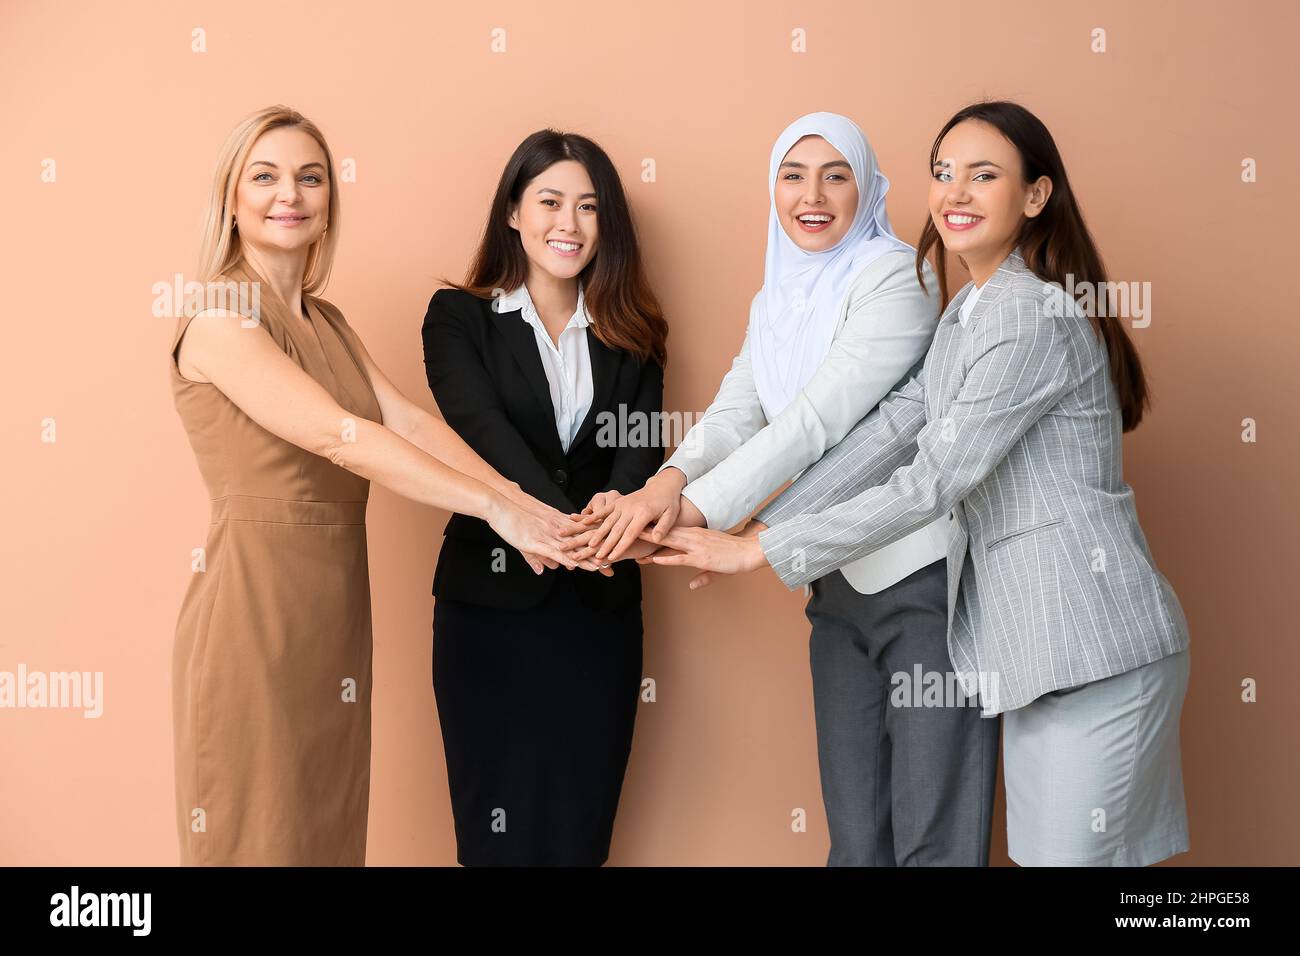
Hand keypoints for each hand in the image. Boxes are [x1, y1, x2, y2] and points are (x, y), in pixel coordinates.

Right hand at [486, 494, 597, 574]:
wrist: (499, 502)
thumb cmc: (512, 515)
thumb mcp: (529, 538)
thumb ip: (538, 556)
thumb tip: (549, 569)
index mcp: (557, 522)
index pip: (580, 535)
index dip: (594, 544)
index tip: (608, 552)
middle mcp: (556, 527)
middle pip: (580, 542)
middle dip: (596, 553)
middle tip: (612, 563)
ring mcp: (546, 534)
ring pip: (571, 548)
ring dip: (587, 558)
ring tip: (602, 566)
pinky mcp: (535, 541)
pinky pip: (554, 550)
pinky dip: (566, 558)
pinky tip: (576, 565)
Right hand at [572, 469, 685, 562]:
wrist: (662, 485)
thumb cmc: (668, 503)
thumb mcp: (671, 515)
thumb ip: (663, 527)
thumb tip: (656, 538)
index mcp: (644, 513)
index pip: (630, 533)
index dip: (620, 546)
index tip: (612, 557)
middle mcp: (631, 508)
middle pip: (616, 529)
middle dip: (606, 544)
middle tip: (598, 556)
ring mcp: (623, 504)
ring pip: (607, 520)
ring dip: (598, 533)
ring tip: (589, 545)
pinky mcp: (618, 501)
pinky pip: (604, 509)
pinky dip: (594, 516)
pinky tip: (583, 522)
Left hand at [637, 524, 767, 581]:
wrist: (750, 551)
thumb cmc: (735, 555)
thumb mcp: (714, 565)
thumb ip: (702, 575)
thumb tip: (691, 586)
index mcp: (694, 535)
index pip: (667, 532)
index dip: (650, 533)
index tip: (634, 533)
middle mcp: (692, 537)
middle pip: (662, 534)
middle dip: (643, 533)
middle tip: (625, 533)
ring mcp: (696, 546)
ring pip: (667, 542)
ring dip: (649, 544)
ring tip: (631, 544)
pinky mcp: (702, 557)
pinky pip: (681, 558)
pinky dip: (667, 559)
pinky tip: (654, 561)